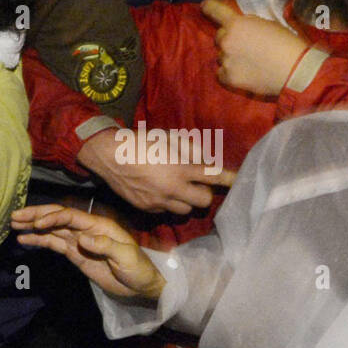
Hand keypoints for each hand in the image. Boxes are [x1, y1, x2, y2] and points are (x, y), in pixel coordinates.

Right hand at [12, 204, 165, 299]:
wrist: (140, 286)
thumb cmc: (138, 268)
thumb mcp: (126, 257)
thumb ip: (105, 245)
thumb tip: (82, 239)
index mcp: (97, 225)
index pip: (70, 216)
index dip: (53, 217)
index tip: (38, 224)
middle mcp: (85, 229)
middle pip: (57, 217)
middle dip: (36, 215)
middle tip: (15, 215)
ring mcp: (78, 241)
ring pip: (51, 229)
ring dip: (33, 225)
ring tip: (14, 224)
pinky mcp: (75, 253)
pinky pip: (53, 243)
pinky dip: (39, 240)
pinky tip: (25, 239)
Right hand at [77, 127, 234, 213]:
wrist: (109, 156)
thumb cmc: (140, 141)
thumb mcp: (168, 137)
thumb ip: (191, 150)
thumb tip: (205, 162)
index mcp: (180, 169)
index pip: (214, 177)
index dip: (229, 178)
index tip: (238, 180)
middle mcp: (173, 189)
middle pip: (204, 201)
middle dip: (204, 191)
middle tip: (196, 182)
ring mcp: (160, 201)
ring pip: (186, 209)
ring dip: (186, 199)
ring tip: (177, 187)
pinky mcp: (147, 209)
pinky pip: (166, 210)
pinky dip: (168, 202)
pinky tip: (159, 190)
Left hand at [201, 0, 309, 96]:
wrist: (295, 70)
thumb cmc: (287, 44)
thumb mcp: (267, 24)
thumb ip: (248, 24)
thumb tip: (239, 26)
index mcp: (236, 24)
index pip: (214, 10)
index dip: (209, 7)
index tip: (205, 6)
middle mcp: (227, 40)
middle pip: (219, 37)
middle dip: (229, 39)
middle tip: (245, 45)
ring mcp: (226, 59)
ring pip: (221, 55)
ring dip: (230, 56)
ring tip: (249, 62)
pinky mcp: (229, 77)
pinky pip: (221, 73)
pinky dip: (229, 72)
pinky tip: (243, 73)